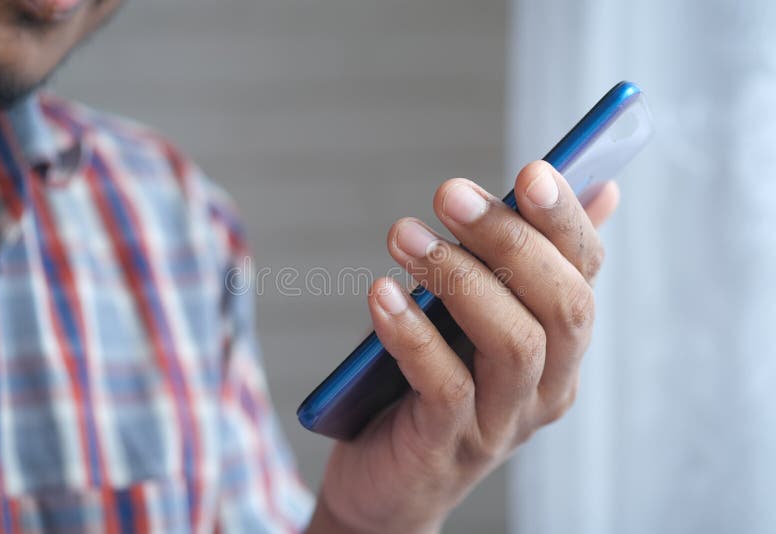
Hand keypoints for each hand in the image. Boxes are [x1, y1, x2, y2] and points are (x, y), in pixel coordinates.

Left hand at [307, 161, 619, 532]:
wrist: (391, 477)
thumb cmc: (435, 379)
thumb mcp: (479, 314)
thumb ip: (525, 259)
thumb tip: (603, 186)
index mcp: (561, 343)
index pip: (585, 273)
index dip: (565, 221)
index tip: (533, 170)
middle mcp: (550, 384)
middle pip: (561, 306)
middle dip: (510, 240)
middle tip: (450, 193)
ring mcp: (506, 422)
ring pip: (514, 343)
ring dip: (458, 278)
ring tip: (403, 235)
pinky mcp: (452, 446)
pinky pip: (446, 385)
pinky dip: (412, 334)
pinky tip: (381, 295)